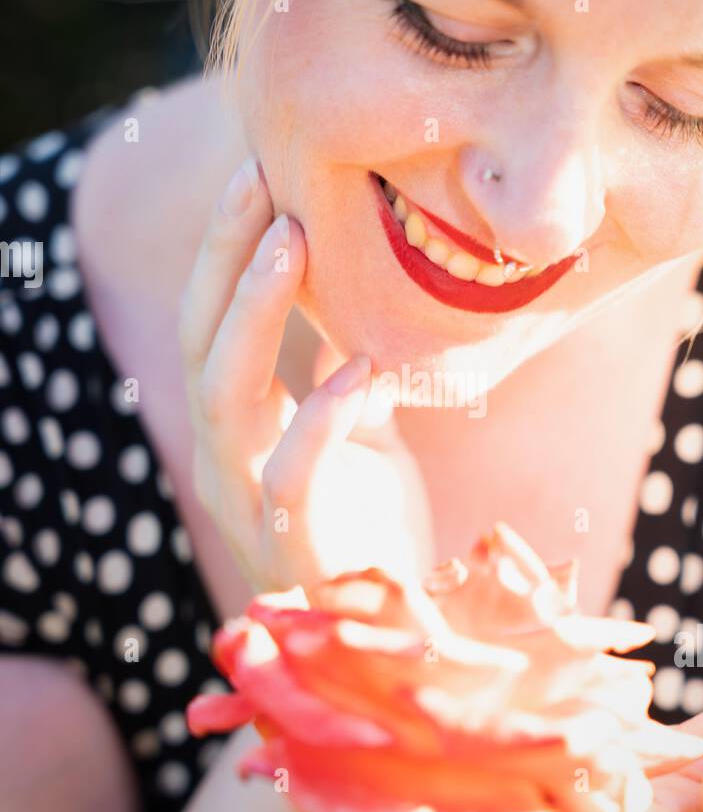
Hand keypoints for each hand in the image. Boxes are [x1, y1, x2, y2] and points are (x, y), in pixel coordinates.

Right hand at [178, 159, 434, 596]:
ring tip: (290, 241)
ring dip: (255, 315)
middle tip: (259, 179)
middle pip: (204, 345)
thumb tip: (354, 320)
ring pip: (227, 400)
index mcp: (242, 429)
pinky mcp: (298, 549)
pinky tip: (360, 370)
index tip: (259, 173)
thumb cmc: (372, 531)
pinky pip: (293, 477)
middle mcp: (229, 461)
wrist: (389, 638)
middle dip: (227, 259)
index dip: (228, 253)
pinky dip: (323, 419)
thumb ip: (343, 384)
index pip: (215, 326)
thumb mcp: (361, 441)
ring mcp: (253, 505)